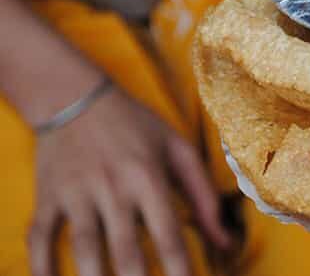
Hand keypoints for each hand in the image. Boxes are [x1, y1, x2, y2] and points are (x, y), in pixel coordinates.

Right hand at [28, 86, 230, 275]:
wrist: (75, 96)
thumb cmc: (136, 124)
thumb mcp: (177, 148)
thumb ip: (203, 194)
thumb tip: (225, 240)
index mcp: (149, 177)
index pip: (168, 234)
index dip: (179, 269)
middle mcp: (113, 188)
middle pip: (127, 249)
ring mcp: (77, 193)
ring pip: (85, 246)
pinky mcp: (48, 197)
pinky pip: (40, 237)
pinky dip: (40, 266)